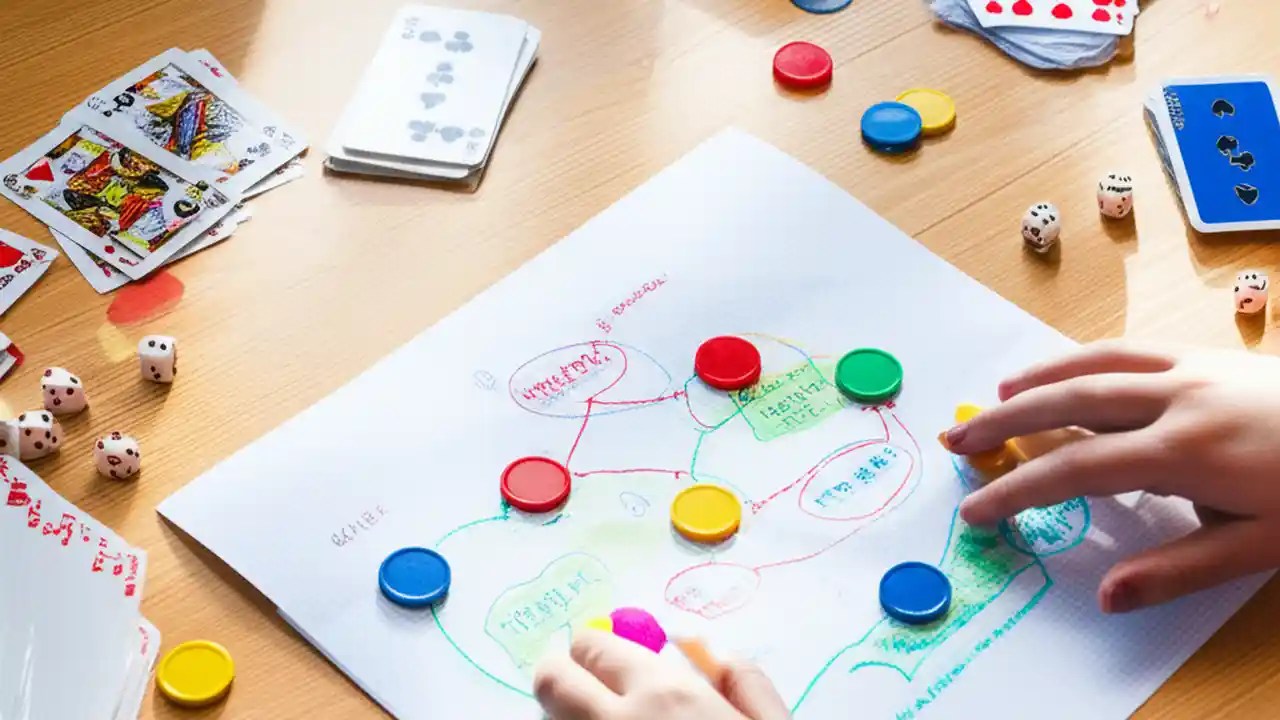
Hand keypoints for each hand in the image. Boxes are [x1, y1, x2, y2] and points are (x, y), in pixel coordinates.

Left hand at [533, 629, 790, 719]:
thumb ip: (737, 674)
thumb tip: (692, 639)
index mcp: (663, 696)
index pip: (592, 647)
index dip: (593, 645)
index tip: (602, 652)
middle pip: (550, 682)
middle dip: (559, 670)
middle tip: (579, 678)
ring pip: (551, 718)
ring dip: (565, 709)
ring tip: (596, 711)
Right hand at [944, 341, 1279, 613]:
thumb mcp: (1262, 547)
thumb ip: (1178, 570)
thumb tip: (1104, 595)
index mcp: (1185, 450)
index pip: (1077, 468)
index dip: (1019, 491)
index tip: (978, 511)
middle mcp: (1177, 398)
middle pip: (1069, 403)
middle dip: (1006, 423)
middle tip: (957, 440)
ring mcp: (1191, 368)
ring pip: (1092, 365)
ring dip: (1035, 380)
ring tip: (993, 396)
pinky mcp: (1206, 355)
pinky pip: (1126, 348)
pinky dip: (1081, 357)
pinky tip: (1064, 369)